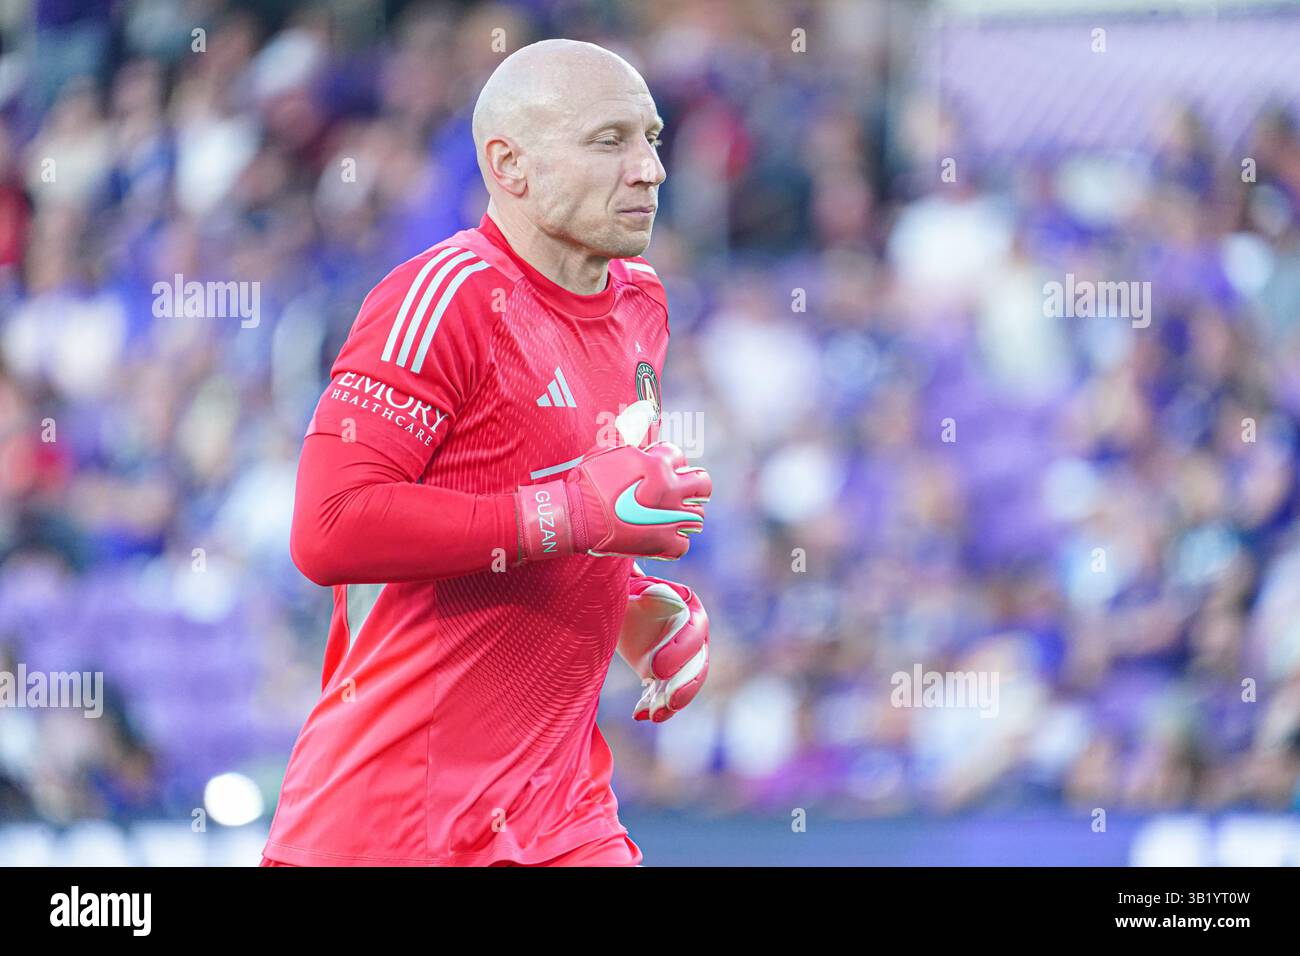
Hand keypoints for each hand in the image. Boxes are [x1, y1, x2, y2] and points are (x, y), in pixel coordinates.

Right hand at [516, 441, 710, 560]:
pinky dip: (675, 542)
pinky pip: (683, 545)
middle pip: (703, 484)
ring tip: (674, 516)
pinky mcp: (662, 543)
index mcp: (657, 464)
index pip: (680, 457)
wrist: (576, 516)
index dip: (672, 463)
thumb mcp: (607, 449)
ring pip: (697, 516)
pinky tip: (664, 538)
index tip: (663, 470)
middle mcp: (669, 489)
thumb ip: (629, 433)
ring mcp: (669, 517)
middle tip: (686, 492)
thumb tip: (642, 412)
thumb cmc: (588, 482)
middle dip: (696, 486)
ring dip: (687, 515)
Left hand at [617, 570, 708, 721]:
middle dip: (687, 683)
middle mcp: (688, 631)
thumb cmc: (616, 584)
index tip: (658, 670)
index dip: (683, 651)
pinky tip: (641, 715)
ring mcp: (678, 653)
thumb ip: (631, 568)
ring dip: (675, 701)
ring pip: (688, 681)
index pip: (697, 629)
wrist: (605, 602)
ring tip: (655, 715)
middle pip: (699, 660)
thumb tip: (632, 555)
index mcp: (685, 604)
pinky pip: (669, 693)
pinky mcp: (663, 672)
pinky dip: (658, 707)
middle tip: (667, 700)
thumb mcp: (623, 576)